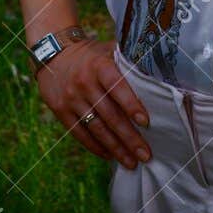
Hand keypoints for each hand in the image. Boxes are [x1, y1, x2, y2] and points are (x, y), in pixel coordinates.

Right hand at [34, 39, 151, 169]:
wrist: (53, 55)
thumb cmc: (91, 56)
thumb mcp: (108, 50)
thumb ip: (129, 61)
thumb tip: (158, 74)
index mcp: (99, 66)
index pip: (117, 87)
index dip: (131, 105)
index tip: (145, 122)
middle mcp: (84, 83)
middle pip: (109, 114)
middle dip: (129, 137)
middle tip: (145, 155)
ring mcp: (71, 98)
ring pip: (96, 128)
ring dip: (115, 148)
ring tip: (131, 162)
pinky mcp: (60, 110)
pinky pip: (79, 133)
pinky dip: (95, 146)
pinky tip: (109, 156)